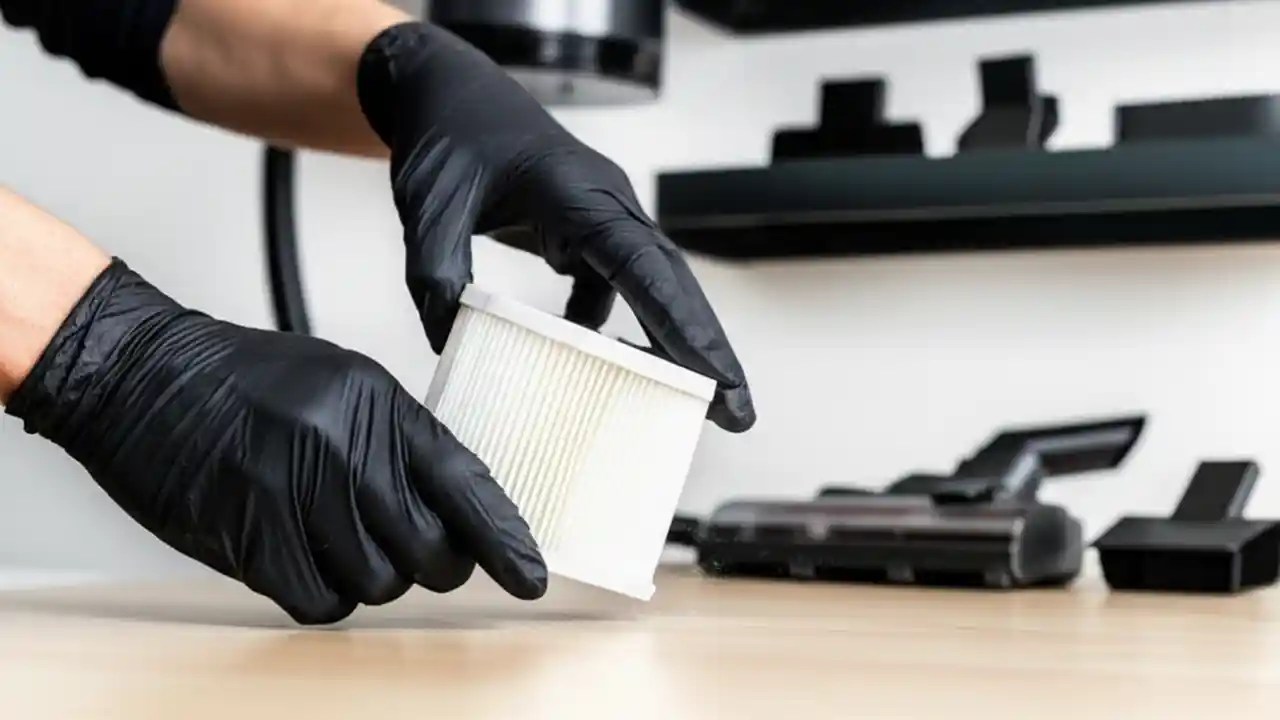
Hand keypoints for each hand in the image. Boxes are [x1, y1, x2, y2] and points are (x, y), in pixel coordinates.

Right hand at [6, 260, 545, 623]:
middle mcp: (344, 446)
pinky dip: (321, 595)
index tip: (531, 576)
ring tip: (335, 538)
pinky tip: (303, 560)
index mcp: (377, 402)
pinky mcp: (251, 535)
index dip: (505, 537)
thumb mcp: (340, 382)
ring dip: (369, 576)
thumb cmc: (242, 380)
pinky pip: (319, 601)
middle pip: (429, 549)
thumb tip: (450, 505)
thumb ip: (398, 439)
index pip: (465, 480)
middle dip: (433, 565)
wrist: (142, 377)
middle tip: (413, 553)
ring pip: (377, 582)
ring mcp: (295, 491)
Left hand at [357, 22, 755, 432]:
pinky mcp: (582, 230)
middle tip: (738, 412)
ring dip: (674, 341)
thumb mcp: (428, 207)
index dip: (683, 328)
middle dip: (706, 348)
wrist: (445, 89)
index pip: (644, 267)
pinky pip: (613, 285)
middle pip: (671, 282)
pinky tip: (608, 365)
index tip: (717, 380)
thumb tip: (451, 342)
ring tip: (698, 401)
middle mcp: (604, 205)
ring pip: (653, 285)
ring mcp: (599, 216)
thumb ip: (436, 274)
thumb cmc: (446, 135)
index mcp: (577, 194)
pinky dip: (615, 327)